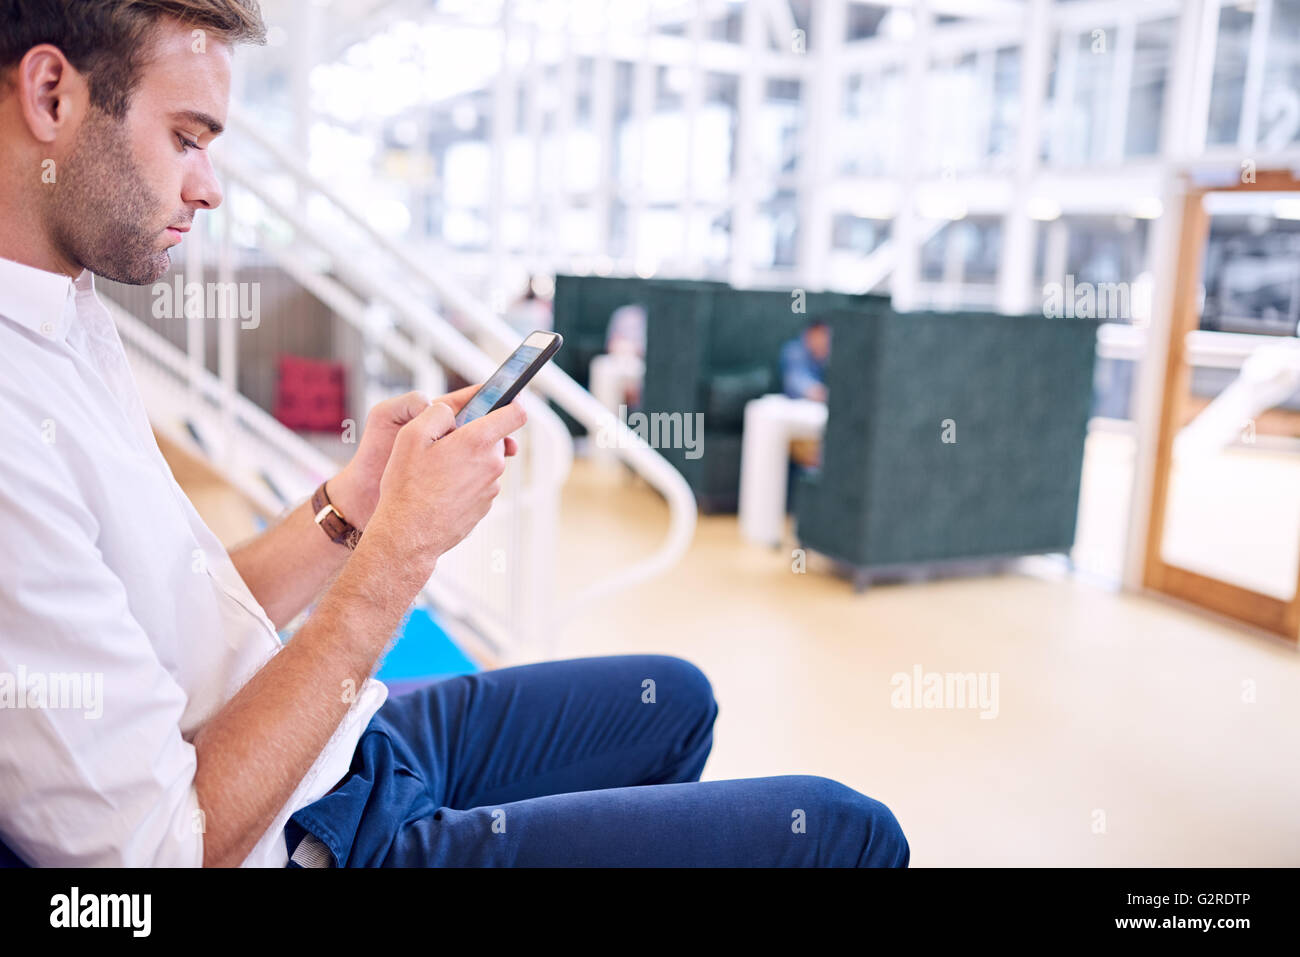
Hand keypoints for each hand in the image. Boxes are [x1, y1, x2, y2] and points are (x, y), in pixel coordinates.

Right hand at [329, 386, 518, 528]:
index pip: (515, 413)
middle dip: (473, 434)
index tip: (505, 398)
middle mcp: (492, 465)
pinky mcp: (485, 506)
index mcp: (478, 441)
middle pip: (493, 437)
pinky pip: (478, 483)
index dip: (511, 401)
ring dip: (467, 460)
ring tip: (436, 472)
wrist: (408, 534)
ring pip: (484, 462)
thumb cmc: (407, 487)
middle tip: (444, 443)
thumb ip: (438, 412)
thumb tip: (452, 411)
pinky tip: (439, 490)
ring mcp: (490, 488)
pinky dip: (464, 481)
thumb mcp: (411, 435)